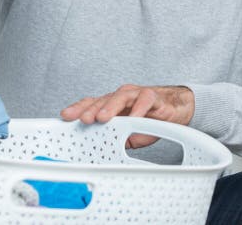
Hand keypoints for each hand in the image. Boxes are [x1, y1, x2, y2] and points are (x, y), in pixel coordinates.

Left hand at [60, 85, 194, 147]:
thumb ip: (118, 137)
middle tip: (83, 119)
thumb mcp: (130, 132)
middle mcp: (120, 97)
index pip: (91, 104)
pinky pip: (144, 101)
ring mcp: (135, 94)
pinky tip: (132, 117)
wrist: (175, 108)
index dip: (78, 109)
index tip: (65, 116)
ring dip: (110, 107)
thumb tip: (106, 146)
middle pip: (102, 100)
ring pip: (119, 97)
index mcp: (112, 105)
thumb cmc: (150, 118)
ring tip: (102, 117)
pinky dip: (138, 109)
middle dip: (91, 110)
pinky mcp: (152, 96)